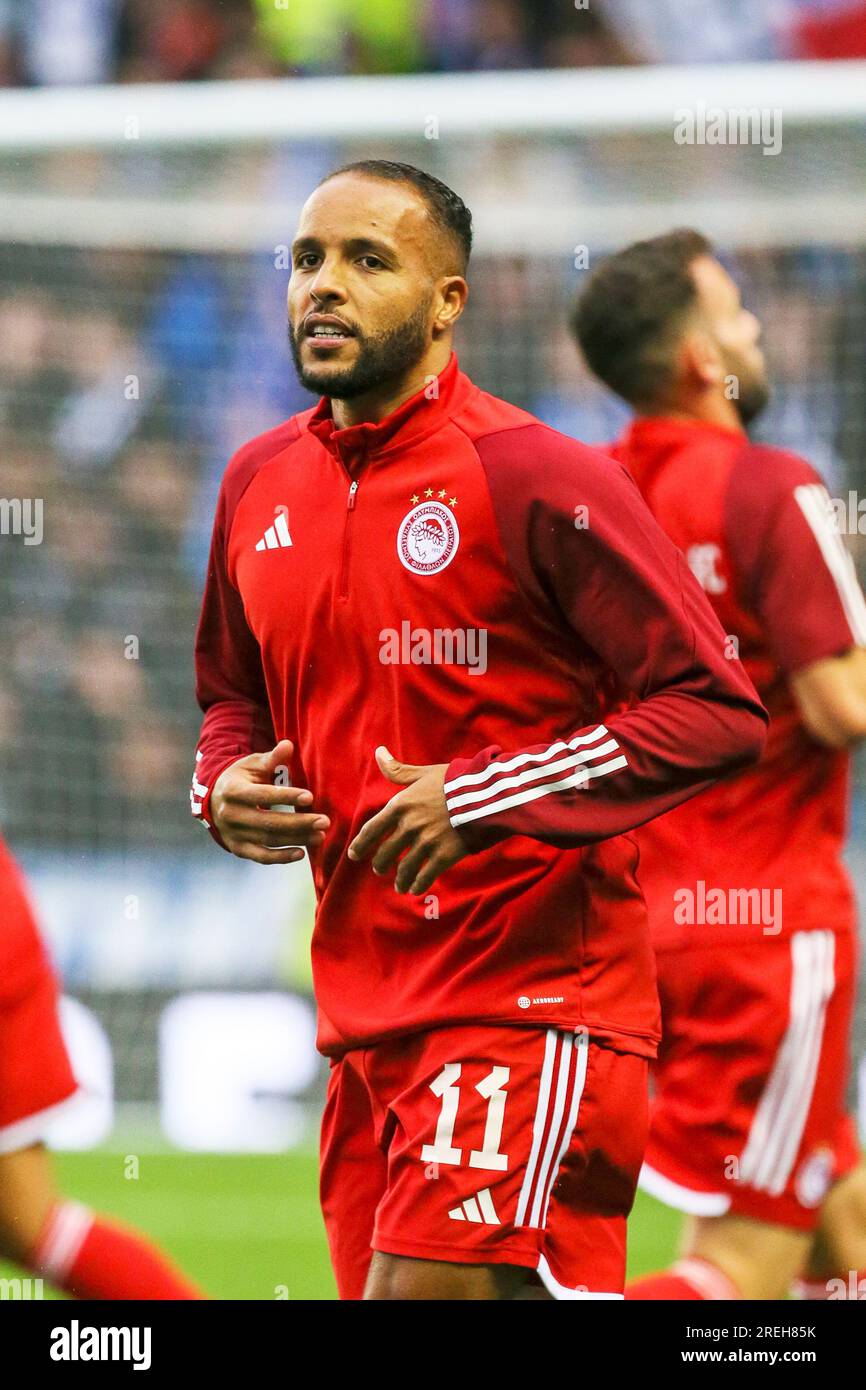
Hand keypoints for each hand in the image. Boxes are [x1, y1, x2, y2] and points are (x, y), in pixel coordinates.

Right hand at [210, 739, 328, 864]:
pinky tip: (301, 853)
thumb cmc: (241, 779)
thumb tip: (288, 745)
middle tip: (324, 821)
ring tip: (320, 836)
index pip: (263, 795)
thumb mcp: (252, 765)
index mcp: (233, 790)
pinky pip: (261, 857)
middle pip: (269, 822)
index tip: (310, 797)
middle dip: (299, 822)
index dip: (286, 796)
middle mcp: (231, 815)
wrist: (214, 801)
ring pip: (268, 840)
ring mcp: (233, 834)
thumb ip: (272, 759)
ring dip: (296, 839)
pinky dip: (281, 858)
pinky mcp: (238, 849)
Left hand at [348, 746, 469, 893]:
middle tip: (380, 870)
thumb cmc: (455, 781)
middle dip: (381, 864)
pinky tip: (416, 889)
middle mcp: (409, 826)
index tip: (354, 855)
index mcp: (401, 805)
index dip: (361, 845)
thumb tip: (378, 752)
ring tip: (400, 886)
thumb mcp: (424, 773)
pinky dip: (419, 884)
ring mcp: (426, 843)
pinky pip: (425, 876)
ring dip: (400, 879)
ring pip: (405, 868)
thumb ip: (399, 770)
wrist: (486, 795)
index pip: (372, 829)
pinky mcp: (444, 856)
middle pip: (386, 852)